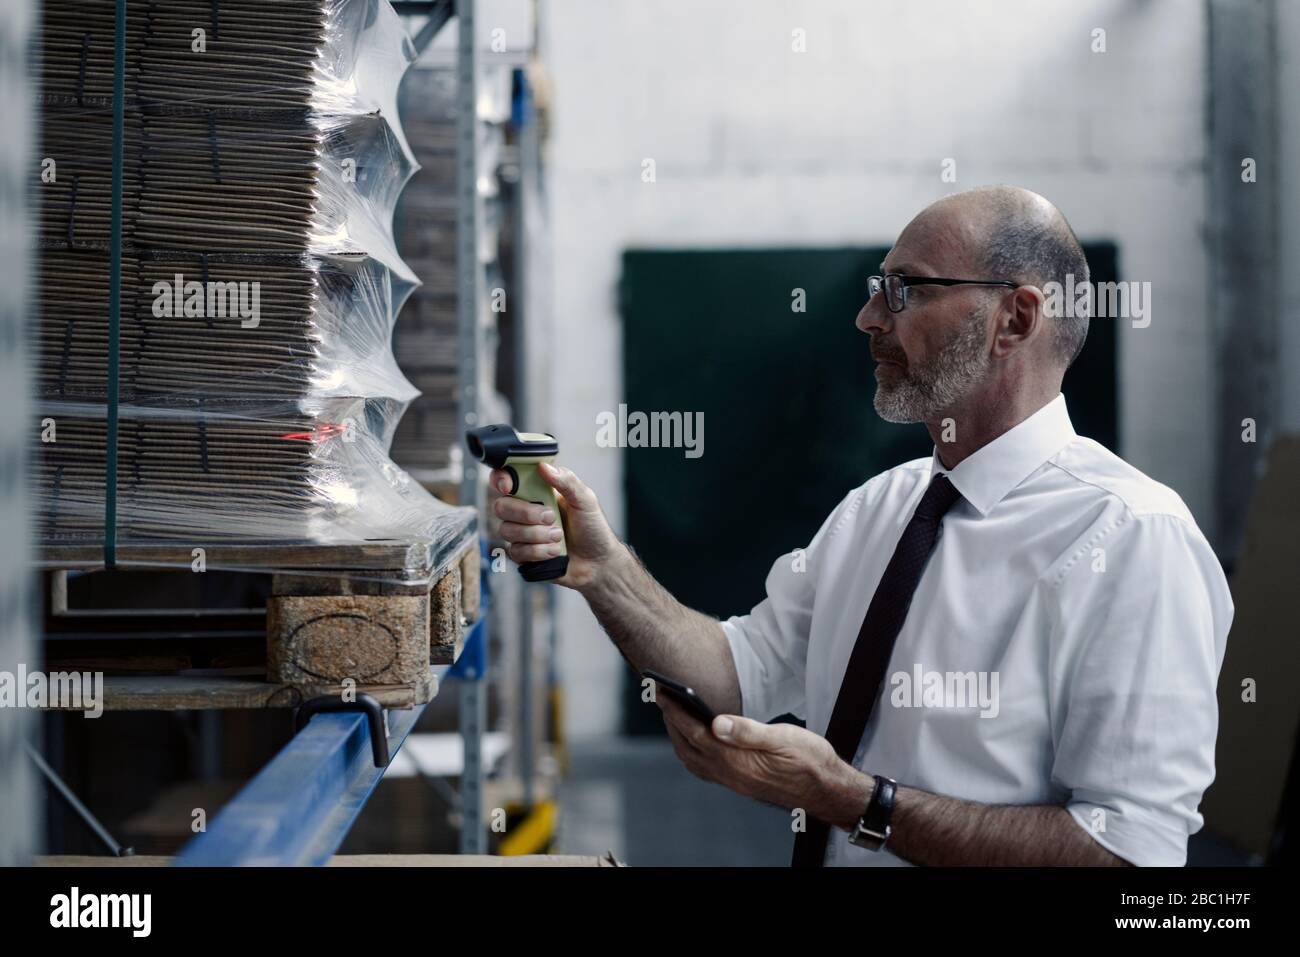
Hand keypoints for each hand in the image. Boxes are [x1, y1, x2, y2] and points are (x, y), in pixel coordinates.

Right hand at [490, 462, 626, 590]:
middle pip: (501, 506)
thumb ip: (567, 481)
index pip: (508, 479)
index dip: (501, 479)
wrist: (598, 562)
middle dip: (527, 513)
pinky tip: (555, 551)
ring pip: (507, 530)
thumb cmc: (593, 529)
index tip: (508, 486)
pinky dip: (539, 551)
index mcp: (538, 492)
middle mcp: (525, 511)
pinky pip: (516, 551)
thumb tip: (544, 467)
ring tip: (559, 536)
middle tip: (551, 517)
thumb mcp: (586, 500)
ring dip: (537, 535)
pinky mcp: (523, 555)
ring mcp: (522, 533)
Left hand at [657, 696, 871, 827]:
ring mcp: (733, 782)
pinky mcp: (739, 783)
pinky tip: (697, 739)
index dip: (675, 711)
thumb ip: (748, 731)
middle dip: (671, 721)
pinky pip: (704, 768)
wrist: (827, 789)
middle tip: (662, 697)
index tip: (661, 691)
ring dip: (679, 737)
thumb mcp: (783, 738)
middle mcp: (730, 774)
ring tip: (674, 714)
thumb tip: (715, 722)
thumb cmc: (810, 759)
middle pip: (687, 746)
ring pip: (693, 760)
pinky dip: (692, 750)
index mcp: (737, 761)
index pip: (695, 732)